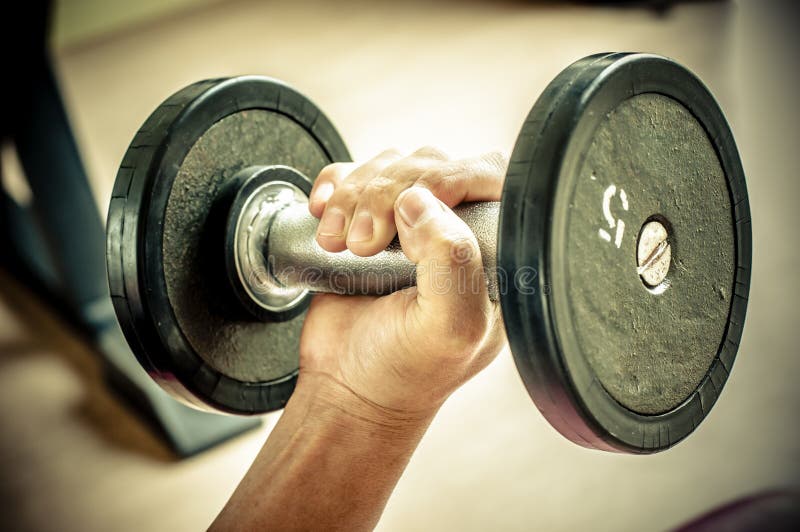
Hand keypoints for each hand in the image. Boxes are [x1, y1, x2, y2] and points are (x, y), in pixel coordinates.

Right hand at [298, 147, 508, 417]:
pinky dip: (333, 187)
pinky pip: (354, 175)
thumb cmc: (404, 373)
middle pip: (432, 165)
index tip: (408, 206)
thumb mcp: (446, 329)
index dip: (448, 178)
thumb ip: (452, 264)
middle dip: (387, 194)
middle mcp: (458, 234)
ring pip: (390, 165)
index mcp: (495, 256)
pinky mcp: (370, 221)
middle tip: (364, 243)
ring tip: (339, 244)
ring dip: (354, 196)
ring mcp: (412, 225)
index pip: (488, 179)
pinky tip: (324, 214)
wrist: (346, 391)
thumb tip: (420, 201)